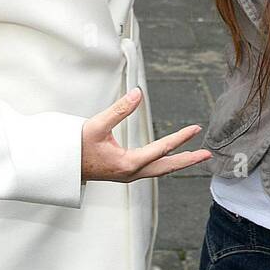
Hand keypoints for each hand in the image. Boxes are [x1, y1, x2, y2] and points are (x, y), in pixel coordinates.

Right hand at [81, 88, 211, 181]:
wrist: (61, 166)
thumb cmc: (77, 147)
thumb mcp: (96, 125)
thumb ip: (118, 110)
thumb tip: (138, 94)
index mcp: (128, 163)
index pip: (161, 149)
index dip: (180, 138)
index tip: (196, 129)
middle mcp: (132, 173)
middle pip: (167, 167)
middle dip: (188, 160)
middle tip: (208, 154)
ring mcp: (129, 176)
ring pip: (160, 171)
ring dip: (178, 163)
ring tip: (195, 157)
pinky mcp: (125, 174)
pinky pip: (152, 170)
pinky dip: (165, 165)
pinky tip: (170, 160)